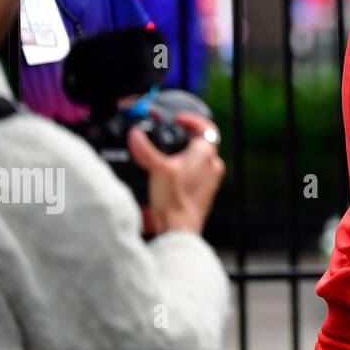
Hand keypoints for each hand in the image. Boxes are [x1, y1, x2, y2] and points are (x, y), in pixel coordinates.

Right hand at [128, 111, 224, 234]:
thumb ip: (145, 150)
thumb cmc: (175, 200)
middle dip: (185, 140)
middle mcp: (213, 164)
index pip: (206, 127)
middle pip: (202, 144)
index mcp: (206, 152)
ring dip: (185, 157)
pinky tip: (169, 179)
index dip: (192, 120)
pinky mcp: (205, 193)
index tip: (178, 120)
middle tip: (170, 138)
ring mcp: (211, 180)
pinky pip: (197, 176)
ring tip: (167, 159)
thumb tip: (135, 135)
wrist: (179, 229)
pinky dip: (185, 172)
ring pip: (200, 161)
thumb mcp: (156, 168)